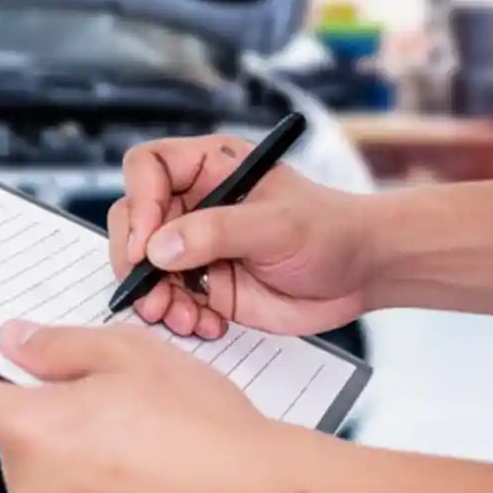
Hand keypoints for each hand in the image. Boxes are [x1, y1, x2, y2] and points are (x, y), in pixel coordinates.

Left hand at [0, 320, 299, 492]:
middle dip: (43, 413)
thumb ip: (56, 345)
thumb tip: (14, 342)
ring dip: (73, 455)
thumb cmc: (201, 427)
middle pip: (9, 436)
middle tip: (103, 397)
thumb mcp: (128, 353)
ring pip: (44, 473)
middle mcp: (31, 486)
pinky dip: (95, 491)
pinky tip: (142, 476)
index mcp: (31, 428)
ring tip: (136, 440)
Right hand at [108, 134, 376, 338]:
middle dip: (135, 260)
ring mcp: (194, 245)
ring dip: (154, 296)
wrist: (359, 274)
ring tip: (183, 316)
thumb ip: (217, 232)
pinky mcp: (203, 283)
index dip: (140, 202)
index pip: (148, 168)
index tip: (147, 244)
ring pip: (144, 266)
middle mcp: (193, 203)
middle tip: (152, 291)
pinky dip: (178, 316)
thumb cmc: (329, 230)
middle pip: (134, 220)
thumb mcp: (276, 226)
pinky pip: (168, 298)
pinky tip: (206, 324)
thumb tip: (159, 249)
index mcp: (209, 167)